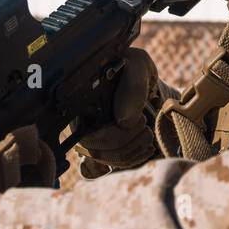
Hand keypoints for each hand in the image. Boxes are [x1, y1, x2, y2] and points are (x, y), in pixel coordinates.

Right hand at [73, 47, 162, 177]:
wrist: (141, 77)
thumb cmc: (136, 68)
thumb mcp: (138, 65)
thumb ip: (132, 86)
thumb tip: (124, 120)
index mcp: (80, 100)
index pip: (86, 133)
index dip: (114, 136)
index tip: (139, 121)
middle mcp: (79, 120)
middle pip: (94, 150)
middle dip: (125, 144)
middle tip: (146, 127)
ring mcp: (89, 134)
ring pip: (104, 159)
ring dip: (131, 152)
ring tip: (148, 134)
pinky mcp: (102, 145)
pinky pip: (111, 163)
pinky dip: (132, 159)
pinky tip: (145, 146)